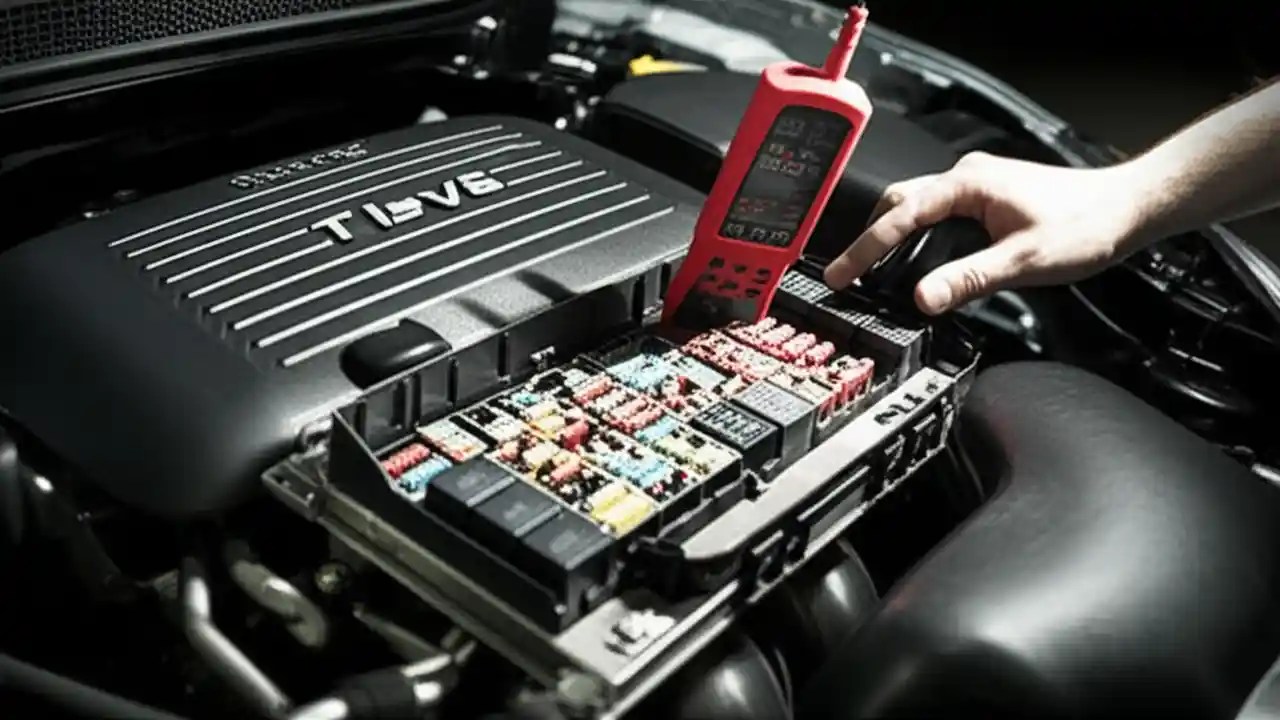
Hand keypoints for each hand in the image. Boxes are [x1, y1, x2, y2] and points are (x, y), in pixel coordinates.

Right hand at [822, 152, 1151, 314]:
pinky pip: (936, 210)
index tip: (839, 274)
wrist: (1128, 206)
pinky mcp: (987, 194)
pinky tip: (916, 255)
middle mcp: (968, 175)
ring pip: (916, 204)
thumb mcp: (1022, 261)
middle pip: (898, 202)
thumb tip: (921, 299)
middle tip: (847, 274)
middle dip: (868, 238)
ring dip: (891, 234)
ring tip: (871, 268)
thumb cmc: (1087, 225)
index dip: (865, 250)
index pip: (900, 217)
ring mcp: (978, 182)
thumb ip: (967, 280)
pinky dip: (915, 232)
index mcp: (968, 183)